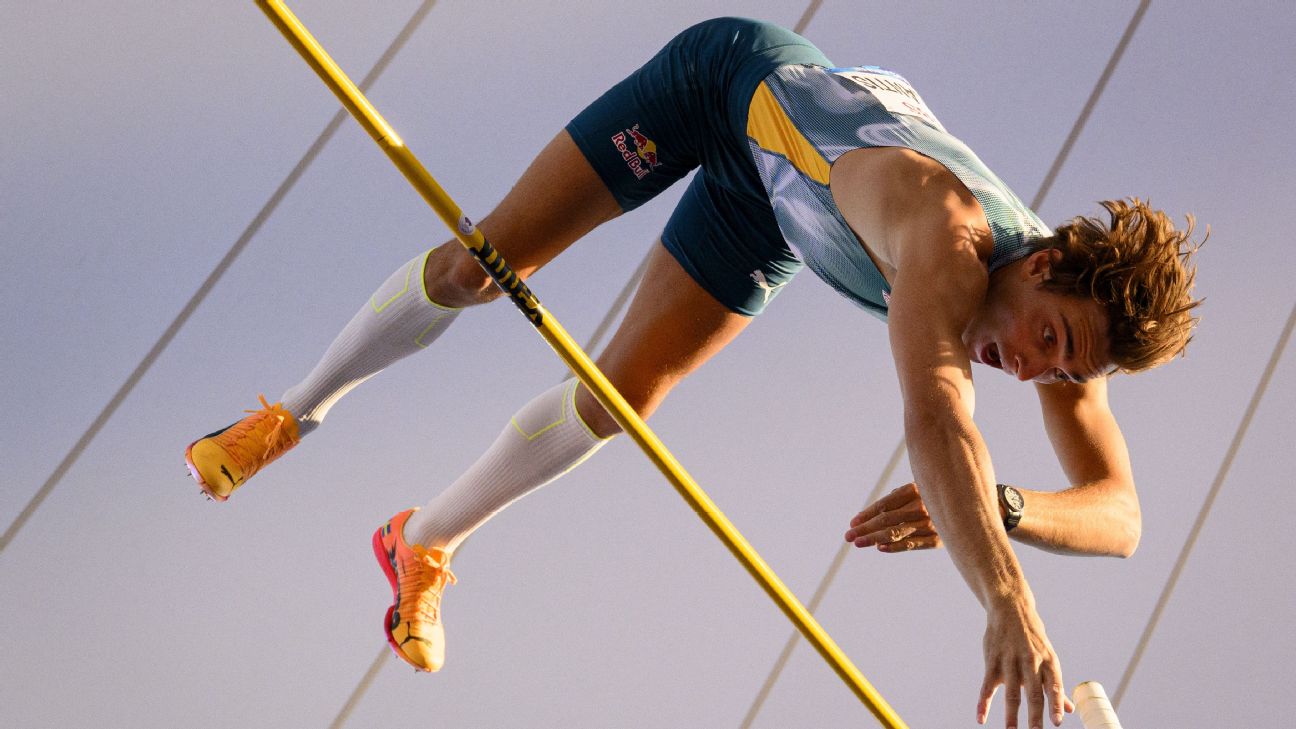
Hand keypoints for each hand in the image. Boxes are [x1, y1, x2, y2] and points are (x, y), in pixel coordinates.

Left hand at [843, 482, 941, 552]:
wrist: (971, 503)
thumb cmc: (937, 493)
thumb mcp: (919, 487)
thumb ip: (899, 497)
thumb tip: (874, 513)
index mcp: (915, 490)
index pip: (885, 505)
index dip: (868, 514)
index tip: (852, 523)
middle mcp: (923, 507)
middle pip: (887, 520)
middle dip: (866, 529)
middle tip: (848, 536)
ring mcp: (932, 524)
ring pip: (898, 533)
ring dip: (875, 539)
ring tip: (858, 543)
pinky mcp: (940, 539)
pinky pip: (914, 544)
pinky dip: (896, 546)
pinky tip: (880, 548)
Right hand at [977, 601, 1074, 727]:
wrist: (1010, 609)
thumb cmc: (1032, 639)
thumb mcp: (1048, 657)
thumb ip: (1054, 685)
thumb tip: (1068, 710)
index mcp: (1048, 662)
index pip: (1054, 686)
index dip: (1056, 704)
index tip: (1057, 722)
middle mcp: (1030, 662)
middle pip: (1033, 693)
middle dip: (1035, 715)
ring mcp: (1010, 661)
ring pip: (1011, 693)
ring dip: (1011, 715)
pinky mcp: (992, 661)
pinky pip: (987, 686)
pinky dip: (983, 703)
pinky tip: (981, 718)